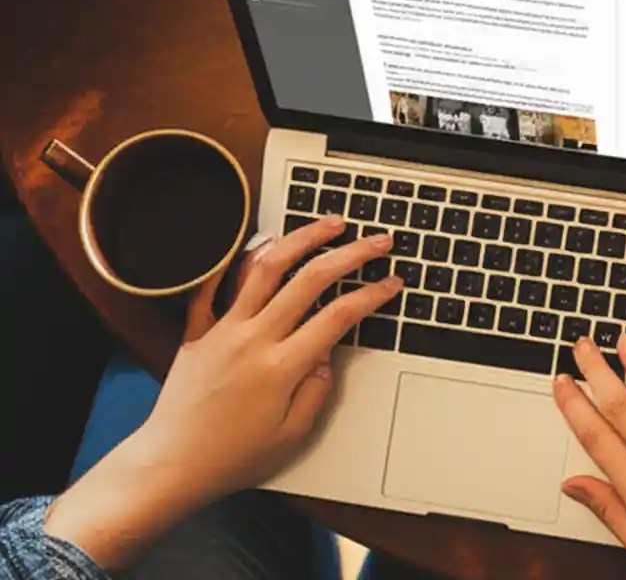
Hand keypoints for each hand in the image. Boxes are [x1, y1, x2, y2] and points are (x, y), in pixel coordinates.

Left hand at [144, 216, 401, 497]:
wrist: (170, 464)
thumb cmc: (233, 458)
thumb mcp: (292, 435)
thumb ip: (317, 391)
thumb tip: (328, 356)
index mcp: (282, 366)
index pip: (339, 316)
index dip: (372, 294)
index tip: (391, 282)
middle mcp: (253, 338)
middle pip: (310, 279)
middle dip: (350, 253)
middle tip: (375, 241)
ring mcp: (222, 330)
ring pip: (265, 268)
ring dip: (301, 239)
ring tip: (327, 224)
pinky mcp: (197, 333)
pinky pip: (211, 287)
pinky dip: (230, 261)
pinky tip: (250, 242)